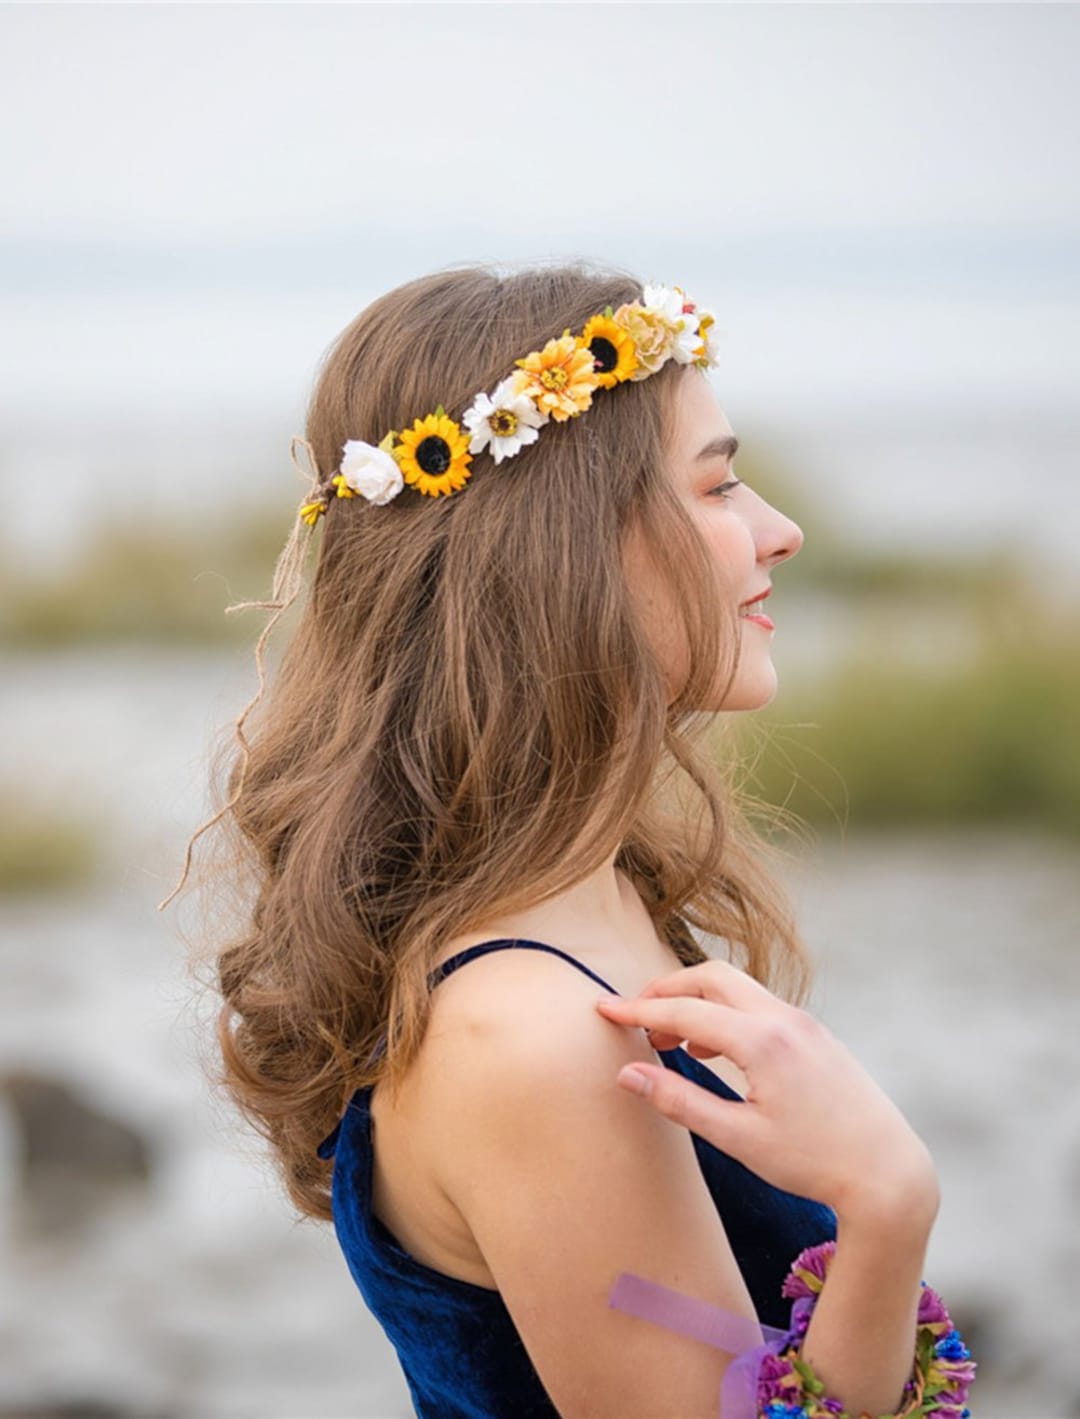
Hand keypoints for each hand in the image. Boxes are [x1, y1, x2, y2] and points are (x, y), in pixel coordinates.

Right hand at [595, 960, 938, 1222]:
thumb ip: (680, 1102)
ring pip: (738, 989)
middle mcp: (784, 1019)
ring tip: (668, 1041)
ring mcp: (805, 1024)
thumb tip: (628, 1074)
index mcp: (762, 1042)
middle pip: (711, 978)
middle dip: (667, 989)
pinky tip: (712, 1050)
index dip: (637, 1010)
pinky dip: (726, 1014)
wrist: (888, 1172)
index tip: (603, 1009)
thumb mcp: (738, 1138)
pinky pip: (759, 1006)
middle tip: (635, 1015)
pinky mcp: (816, 1036)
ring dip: (697, 1001)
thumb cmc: (814, 1162)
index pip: (684, 1011)